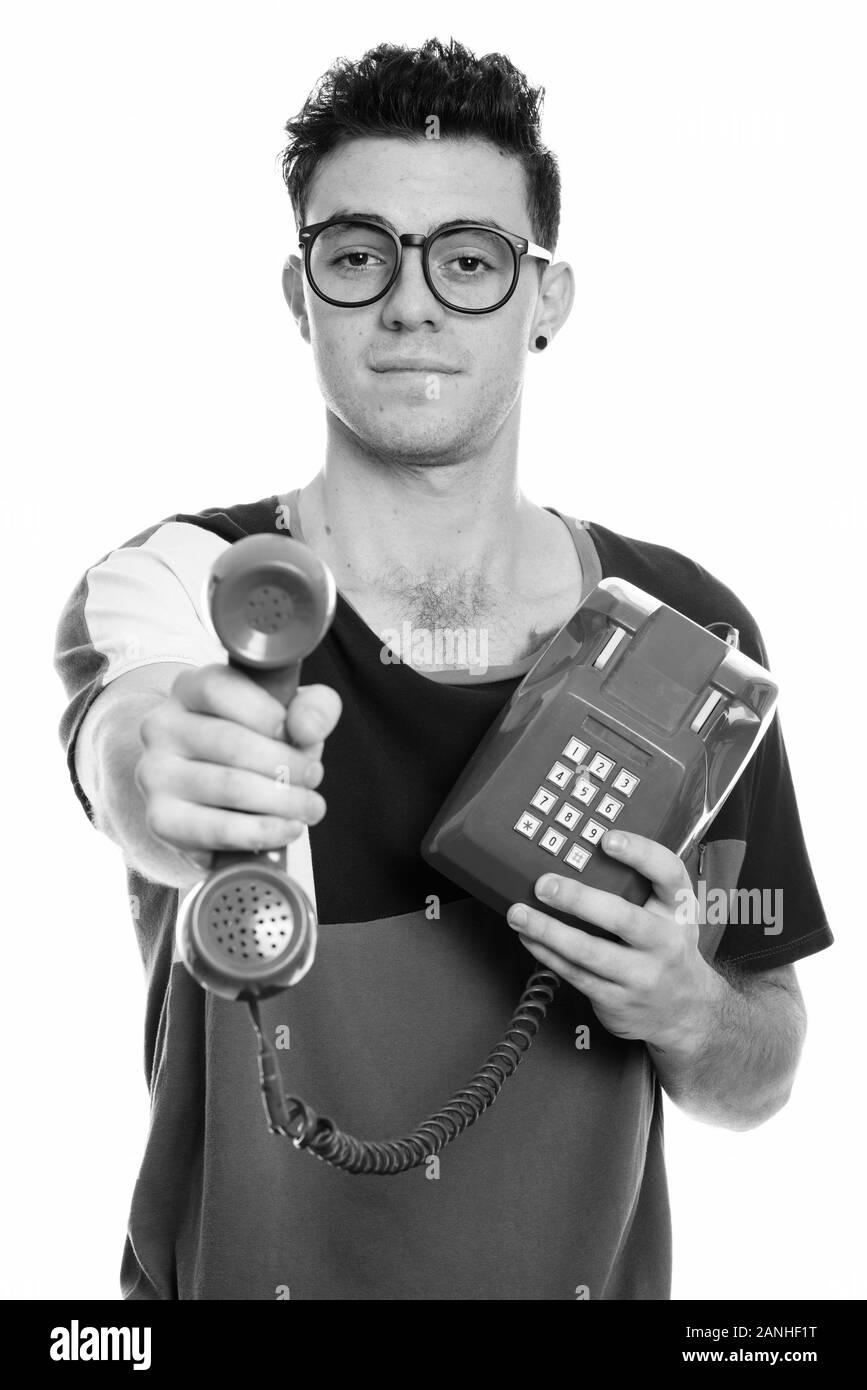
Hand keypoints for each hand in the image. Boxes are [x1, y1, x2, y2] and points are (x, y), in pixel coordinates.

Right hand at [134, 663, 341, 870]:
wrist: (218, 796)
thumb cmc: (257, 743)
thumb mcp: (291, 714)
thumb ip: (313, 707)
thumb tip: (306, 729)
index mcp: (189, 689)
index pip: (219, 689)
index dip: (269, 714)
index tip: (301, 736)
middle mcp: (162, 727)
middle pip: (231, 743)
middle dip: (286, 764)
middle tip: (313, 777)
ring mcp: (155, 774)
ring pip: (230, 787)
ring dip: (283, 801)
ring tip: (310, 806)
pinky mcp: (161, 819)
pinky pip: (218, 829)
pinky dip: (263, 831)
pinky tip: (289, 828)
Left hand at [506, 829, 717, 1051]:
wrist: (684, 1008)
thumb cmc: (665, 946)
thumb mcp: (669, 914)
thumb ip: (639, 886)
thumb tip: (581, 852)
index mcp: (678, 909)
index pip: (668, 873)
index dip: (640, 853)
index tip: (607, 839)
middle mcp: (665, 942)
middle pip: (622, 917)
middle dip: (578, 899)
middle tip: (544, 885)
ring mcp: (641, 975)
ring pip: (589, 951)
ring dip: (548, 930)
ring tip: (519, 913)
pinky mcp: (617, 999)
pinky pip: (576, 973)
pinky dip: (547, 953)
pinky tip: (529, 936)